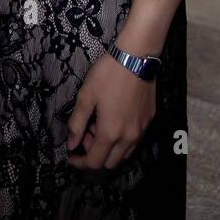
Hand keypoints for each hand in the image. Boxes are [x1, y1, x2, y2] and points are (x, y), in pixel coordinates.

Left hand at [65, 53, 155, 169]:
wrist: (136, 57)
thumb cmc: (107, 75)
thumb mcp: (85, 96)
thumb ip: (76, 124)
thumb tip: (71, 144)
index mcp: (110, 133)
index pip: (94, 162)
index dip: (80, 162)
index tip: (71, 155)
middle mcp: (129, 137)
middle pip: (110, 162)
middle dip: (95, 153)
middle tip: (86, 132)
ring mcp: (141, 130)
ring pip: (124, 154)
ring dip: (109, 147)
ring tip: (100, 123)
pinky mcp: (149, 121)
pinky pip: (134, 141)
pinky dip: (121, 138)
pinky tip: (115, 117)